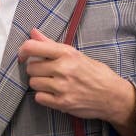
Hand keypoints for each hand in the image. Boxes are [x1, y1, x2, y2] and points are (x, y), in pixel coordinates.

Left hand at [18, 28, 135, 135]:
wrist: (112, 96)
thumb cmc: (94, 72)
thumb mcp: (75, 54)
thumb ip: (51, 44)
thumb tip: (33, 32)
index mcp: (66, 53)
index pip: (33, 47)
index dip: (22, 51)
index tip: (22, 56)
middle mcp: (63, 68)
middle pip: (31, 67)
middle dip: (36, 70)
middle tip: (47, 72)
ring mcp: (62, 87)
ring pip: (33, 83)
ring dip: (39, 83)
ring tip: (52, 83)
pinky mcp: (62, 103)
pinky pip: (39, 98)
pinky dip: (43, 96)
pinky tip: (54, 94)